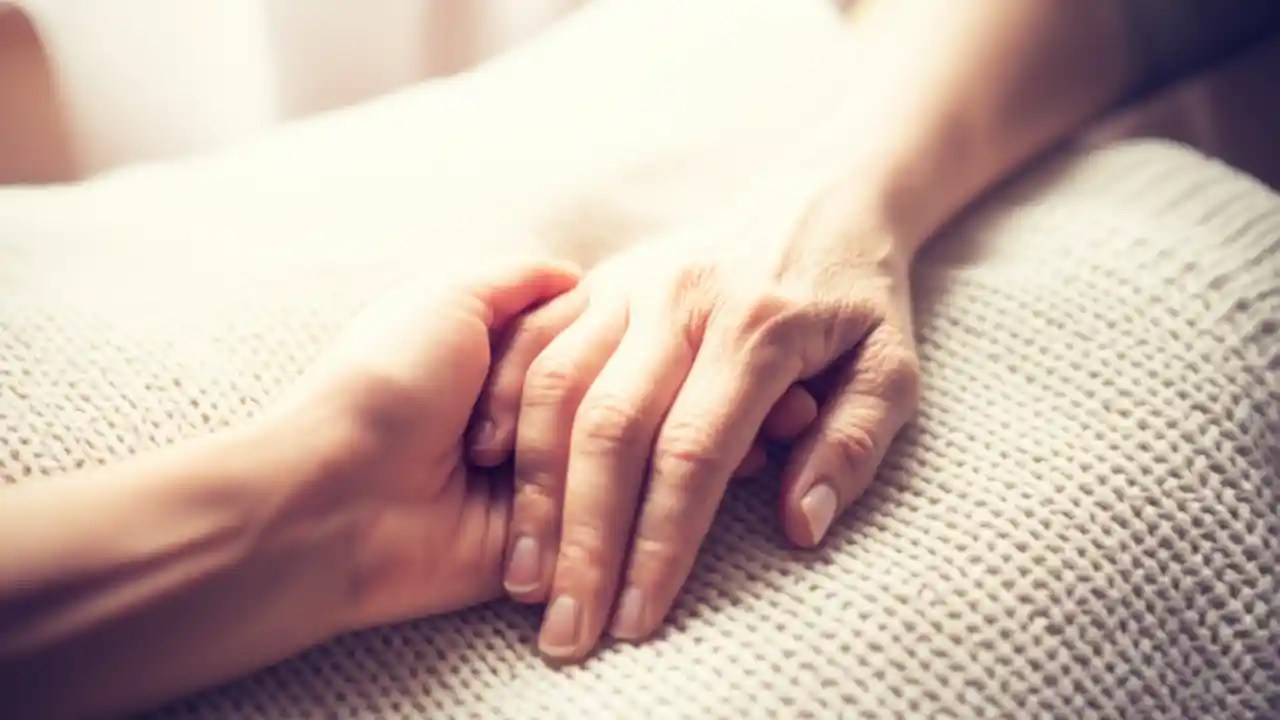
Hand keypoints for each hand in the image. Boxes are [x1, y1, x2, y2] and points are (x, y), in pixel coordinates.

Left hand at [271, 259, 579, 631]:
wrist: (344, 496)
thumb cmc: (386, 385)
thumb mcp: (450, 298)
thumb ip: (520, 280)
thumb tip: (577, 273)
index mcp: (499, 348)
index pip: (588, 328)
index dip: (570, 335)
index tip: (524, 348)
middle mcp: (523, 406)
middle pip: (604, 387)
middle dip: (563, 397)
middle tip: (485, 426)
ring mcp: (535, 472)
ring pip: (609, 449)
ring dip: (563, 451)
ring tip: (485, 464)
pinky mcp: (541, 535)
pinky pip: (596, 516)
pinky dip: (576, 507)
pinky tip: (525, 500)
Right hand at [469, 181, 920, 659]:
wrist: (823, 194)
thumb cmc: (859, 299)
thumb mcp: (892, 368)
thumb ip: (852, 445)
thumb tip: (798, 528)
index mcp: (759, 326)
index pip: (696, 453)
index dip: (662, 542)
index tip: (639, 617)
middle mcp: (684, 299)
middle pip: (613, 429)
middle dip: (586, 537)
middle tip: (569, 626)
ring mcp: (633, 282)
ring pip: (560, 385)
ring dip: (535, 487)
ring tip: (525, 575)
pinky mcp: (603, 276)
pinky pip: (536, 337)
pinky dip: (506, 400)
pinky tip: (491, 466)